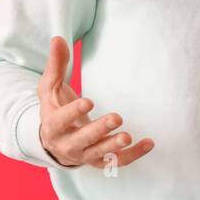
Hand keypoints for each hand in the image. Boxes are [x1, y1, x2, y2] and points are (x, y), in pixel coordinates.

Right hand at [37, 36, 153, 168]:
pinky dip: (133, 155)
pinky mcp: (99, 161)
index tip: (89, 101)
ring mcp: (83, 155)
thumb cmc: (54, 108)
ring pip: (99, 154)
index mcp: (52, 126)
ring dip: (114, 146)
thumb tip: (58, 38)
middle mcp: (66, 144)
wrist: (53, 141)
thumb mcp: (49, 88)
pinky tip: (149, 143)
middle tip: (117, 118)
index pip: (60, 121)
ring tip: (129, 136)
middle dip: (98, 130)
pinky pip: (117, 162)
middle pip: (82, 140)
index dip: (73, 112)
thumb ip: (56, 65)